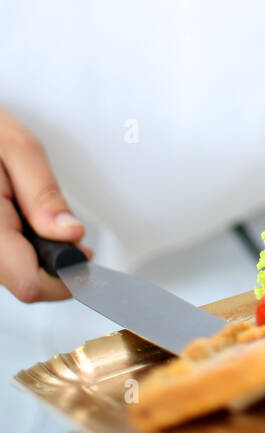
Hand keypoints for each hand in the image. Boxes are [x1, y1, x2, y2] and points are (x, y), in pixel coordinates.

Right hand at [0, 109, 91, 301]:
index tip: (87, 258)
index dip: (66, 275)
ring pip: (17, 274)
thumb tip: (71, 233)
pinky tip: (26, 225)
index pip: (30, 282)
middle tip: (68, 233)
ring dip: (40, 256)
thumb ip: (44, 193)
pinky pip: (8, 261)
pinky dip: (26, 248)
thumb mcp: (19, 149)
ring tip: (39, 219)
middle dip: (56, 263)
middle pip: (26, 283)